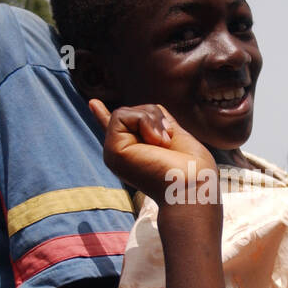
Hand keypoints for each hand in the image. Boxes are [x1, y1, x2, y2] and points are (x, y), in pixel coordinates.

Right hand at [88, 100, 216, 206]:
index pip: (120, 131)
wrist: (193, 185)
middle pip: (133, 112)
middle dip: (156, 117)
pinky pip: (121, 115)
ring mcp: (116, 152)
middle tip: (168, 142)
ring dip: (152, 120)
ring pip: (125, 111)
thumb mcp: (177, 137)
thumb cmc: (194, 169)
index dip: (103, 116)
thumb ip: (158, 123)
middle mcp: (124, 153)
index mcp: (139, 152)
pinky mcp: (113, 150)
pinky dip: (144, 122)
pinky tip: (155, 142)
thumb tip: (149, 110)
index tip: (93, 103)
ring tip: (163, 145)